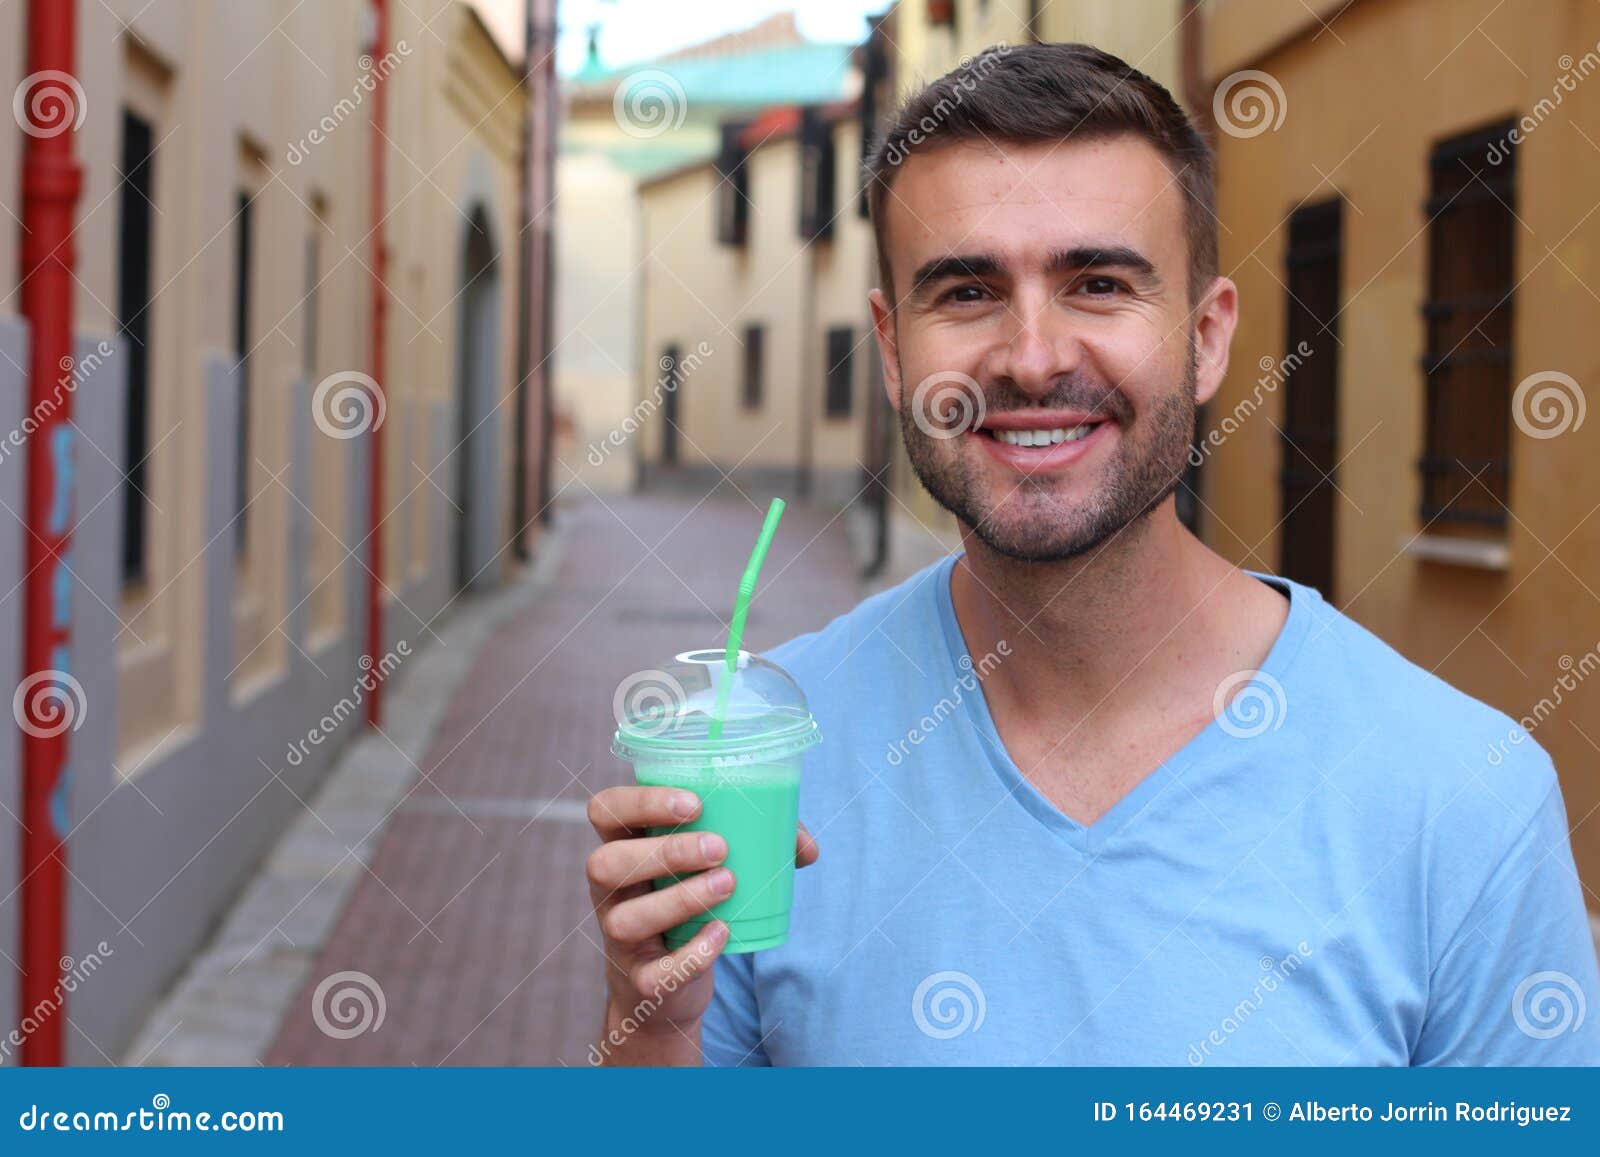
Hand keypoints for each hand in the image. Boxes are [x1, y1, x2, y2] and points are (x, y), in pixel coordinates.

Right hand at [586, 785, 818, 1048]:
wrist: (670, 989)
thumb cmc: (691, 906)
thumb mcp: (708, 868)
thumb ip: (758, 846)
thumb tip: (807, 848)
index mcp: (623, 847)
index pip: (605, 810)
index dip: (641, 801)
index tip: (696, 803)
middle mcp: (610, 891)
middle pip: (606, 862)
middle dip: (666, 851)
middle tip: (720, 848)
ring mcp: (619, 938)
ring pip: (626, 918)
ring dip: (681, 898)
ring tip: (728, 884)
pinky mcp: (641, 981)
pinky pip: (656, 972)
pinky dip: (693, 954)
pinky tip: (722, 933)